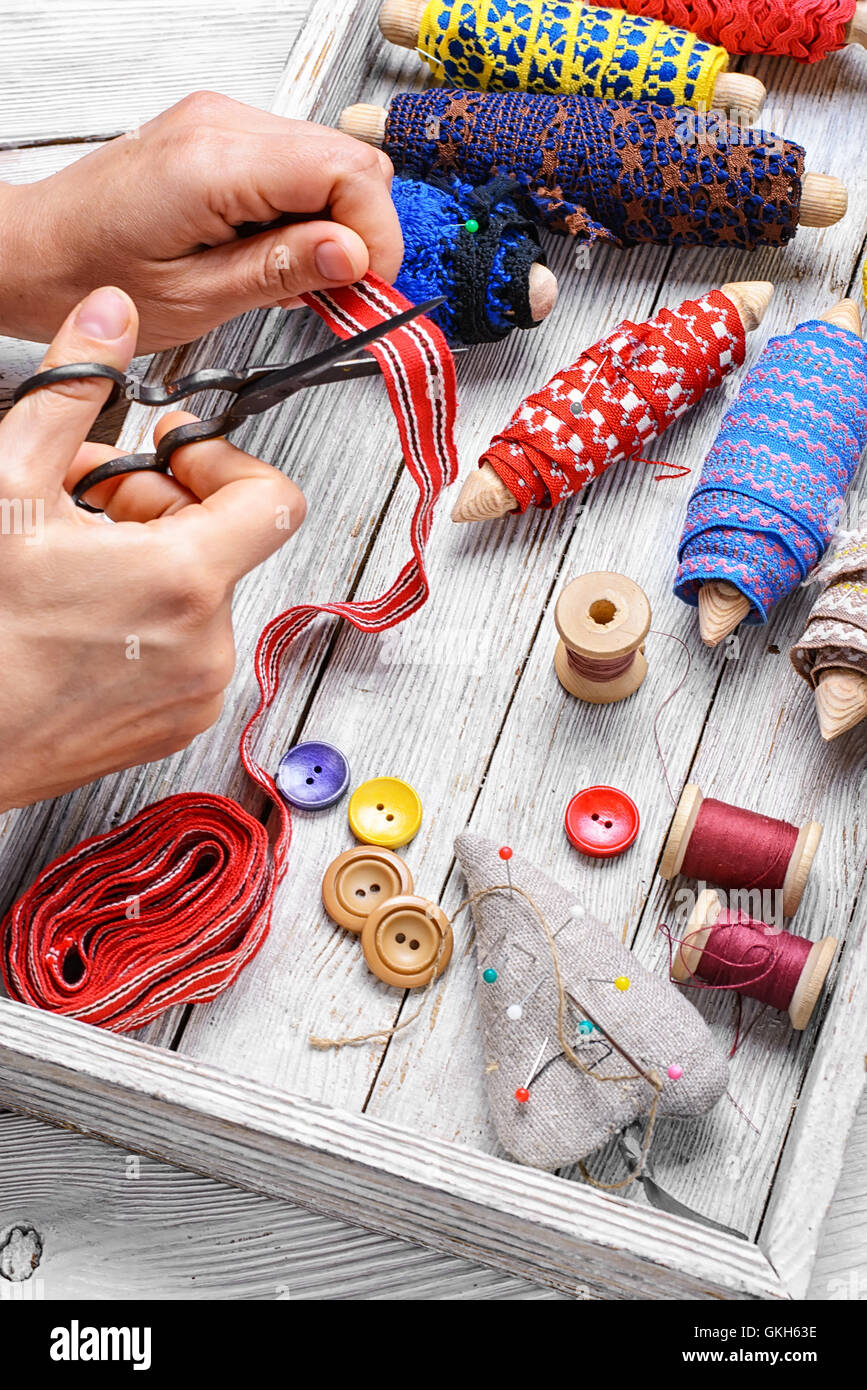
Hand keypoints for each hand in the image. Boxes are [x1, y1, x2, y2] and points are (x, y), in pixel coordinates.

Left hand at [0, 91, 401, 351]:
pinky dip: (307, 213)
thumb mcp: (198, 298)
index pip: (346, 171)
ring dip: (335, 226)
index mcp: (214, 162)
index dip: (375, 236)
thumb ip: (283, 271)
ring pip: (332, 162)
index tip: (368, 288)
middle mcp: (222, 123)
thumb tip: (354, 256)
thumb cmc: (94, 279)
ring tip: (299, 277)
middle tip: (341, 293)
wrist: (38, 252)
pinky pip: (298, 165)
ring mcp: (222, 121)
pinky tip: (277, 253)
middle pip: (349, 159)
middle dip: (361, 234)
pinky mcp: (222, 134)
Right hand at [0, 285, 304, 808]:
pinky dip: (148, 617)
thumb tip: (108, 318)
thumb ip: (69, 390)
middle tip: (84, 498)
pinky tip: (81, 611)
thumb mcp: (8, 486)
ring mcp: (195, 693)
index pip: (272, 498)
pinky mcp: (176, 725)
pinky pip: (187, 647)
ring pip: (201, 594)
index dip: (221, 461)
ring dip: (148, 559)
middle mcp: (206, 645)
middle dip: (157, 504)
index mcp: (182, 579)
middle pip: (224, 542)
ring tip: (71, 558)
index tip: (172, 453)